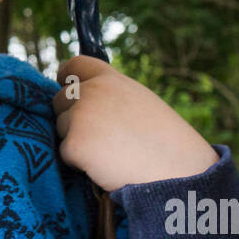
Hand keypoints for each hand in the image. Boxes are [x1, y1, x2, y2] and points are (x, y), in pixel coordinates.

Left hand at [52, 55, 218, 191]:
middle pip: (60, 100)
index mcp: (110, 79)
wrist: (178, 172)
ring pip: (61, 128)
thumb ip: (110, 93)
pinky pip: (65, 153)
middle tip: (101, 136)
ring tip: (110, 152)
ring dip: (77, 141)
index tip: (68, 92)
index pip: (73, 66)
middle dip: (71, 117)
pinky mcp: (75, 144)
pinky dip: (80, 163)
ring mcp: (81, 116)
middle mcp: (92, 91)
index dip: (67, 81)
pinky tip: (106, 166)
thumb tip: (82, 93)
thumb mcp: (140, 102)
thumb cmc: (165, 141)